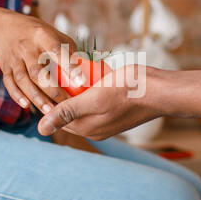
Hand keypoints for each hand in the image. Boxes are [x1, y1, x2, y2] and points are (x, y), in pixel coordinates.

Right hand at [0, 13, 74, 113]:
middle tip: (66, 105)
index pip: (57, 51)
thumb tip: (89, 74)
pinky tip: (27, 105)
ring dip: (36, 97)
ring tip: (49, 112)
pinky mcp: (5, 67)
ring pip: (23, 80)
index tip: (80, 82)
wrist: (6, 28)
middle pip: (38, 71)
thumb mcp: (56, 36)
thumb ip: (71, 53)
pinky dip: (17, 95)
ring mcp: (14, 58)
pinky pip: (9, 83)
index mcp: (43, 36)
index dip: (69, 66)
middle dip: (52, 90)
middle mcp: (27, 47)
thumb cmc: (39, 35)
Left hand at [35, 64, 158, 139]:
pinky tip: (89, 74)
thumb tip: (40, 130)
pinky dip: (89, 88)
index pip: (55, 116)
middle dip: (60, 93)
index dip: (47, 97)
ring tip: (69, 69)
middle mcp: (94, 128)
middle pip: (67, 110)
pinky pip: (94, 100)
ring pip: (81, 104)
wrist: (160, 90)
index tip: (42, 76)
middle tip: (53, 69)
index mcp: (86, 129)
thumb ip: (66, 113)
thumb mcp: (93, 100)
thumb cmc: (128, 92)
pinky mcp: (114, 109)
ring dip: (74, 89)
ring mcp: (106, 120)